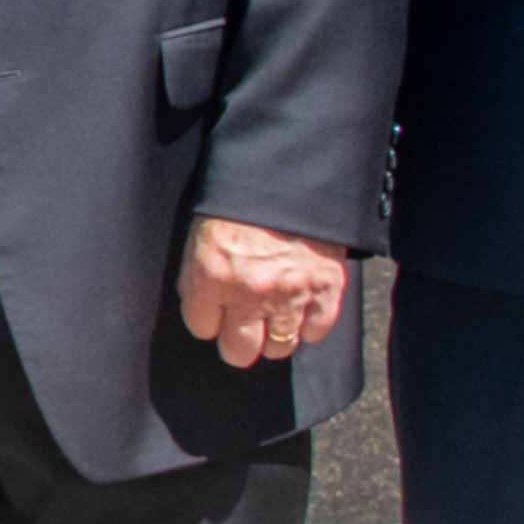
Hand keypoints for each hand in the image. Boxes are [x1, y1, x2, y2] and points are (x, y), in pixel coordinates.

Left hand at [178, 217, 355, 371]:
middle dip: (238, 341)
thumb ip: (198, 277)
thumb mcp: (201, 233)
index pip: (202, 328)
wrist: (291, 172)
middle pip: (239, 351)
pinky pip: (316, 332)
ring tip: (273, 318)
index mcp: (212, 276)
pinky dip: (309, 325)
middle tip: (243, 327)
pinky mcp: (326, 288)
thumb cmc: (241, 200)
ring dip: (274, 336)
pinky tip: (300, 309)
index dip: (208, 319)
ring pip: (279, 348)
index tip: (215, 311)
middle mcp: (250, 292)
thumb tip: (202, 312)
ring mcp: (291, 293)